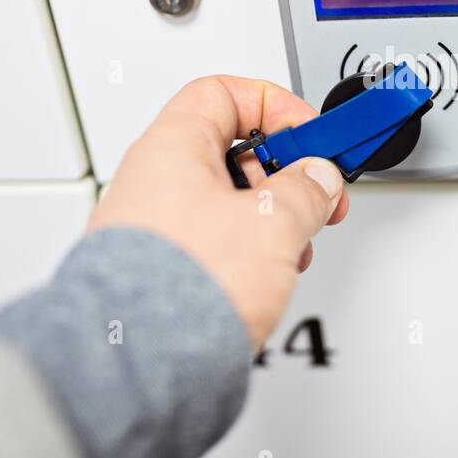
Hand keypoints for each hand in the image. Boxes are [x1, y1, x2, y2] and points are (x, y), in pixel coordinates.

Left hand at [88, 75, 349, 348]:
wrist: (140, 364)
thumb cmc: (183, 286)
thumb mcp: (273, 222)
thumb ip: (305, 190)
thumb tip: (317, 178)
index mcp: (172, 147)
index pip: (223, 94)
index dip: (275, 106)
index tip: (311, 133)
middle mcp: (153, 182)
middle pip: (230, 152)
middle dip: (284, 172)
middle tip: (316, 191)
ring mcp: (152, 229)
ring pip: (225, 202)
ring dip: (270, 218)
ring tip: (294, 244)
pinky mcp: (160, 273)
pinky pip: (211, 242)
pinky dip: (247, 252)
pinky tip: (267, 275)